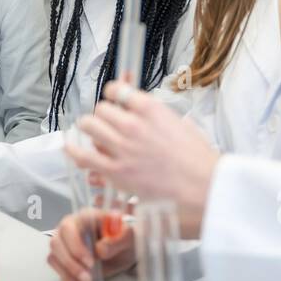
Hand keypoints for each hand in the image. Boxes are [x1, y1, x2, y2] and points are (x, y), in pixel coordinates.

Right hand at [47, 208, 135, 280]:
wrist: (124, 250)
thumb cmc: (123, 237)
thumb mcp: (129, 237)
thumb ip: (118, 239)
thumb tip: (101, 249)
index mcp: (83, 217)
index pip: (69, 228)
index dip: (76, 246)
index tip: (91, 263)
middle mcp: (69, 229)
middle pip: (56, 244)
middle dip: (71, 264)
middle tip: (88, 279)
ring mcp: (64, 244)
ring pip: (54, 258)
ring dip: (68, 275)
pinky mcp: (64, 260)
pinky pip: (58, 271)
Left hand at [65, 80, 219, 237]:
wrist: (207, 189)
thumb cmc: (201, 162)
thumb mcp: (184, 125)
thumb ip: (160, 118)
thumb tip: (146, 114)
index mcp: (151, 109)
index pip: (117, 90)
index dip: (113, 95)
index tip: (113, 100)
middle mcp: (133, 124)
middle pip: (100, 109)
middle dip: (102, 115)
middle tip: (105, 124)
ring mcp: (122, 148)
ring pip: (89, 126)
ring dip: (89, 129)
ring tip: (90, 134)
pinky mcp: (116, 173)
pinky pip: (83, 156)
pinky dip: (74, 151)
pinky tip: (72, 149)